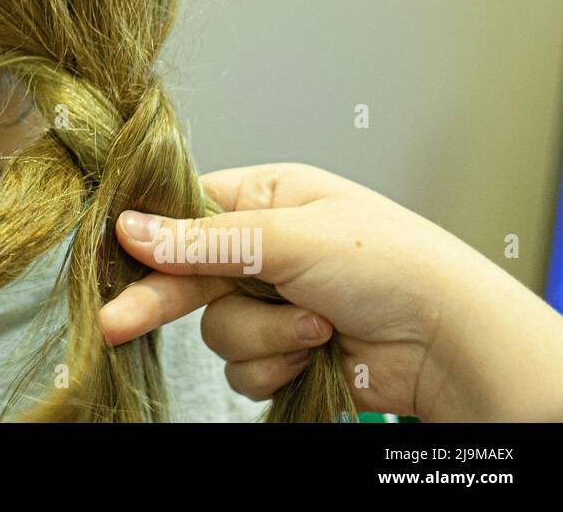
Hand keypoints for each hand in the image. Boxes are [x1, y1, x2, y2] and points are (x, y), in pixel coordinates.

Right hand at [97, 163, 562, 421]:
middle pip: (188, 274)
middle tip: (115, 324)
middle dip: (162, 301)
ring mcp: (275, 301)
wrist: (448, 342)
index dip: (152, 233)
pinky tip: (315, 354)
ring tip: (314, 329)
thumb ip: (203, 240)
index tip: (117, 251)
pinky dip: (276, 364)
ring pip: (216, 328)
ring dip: (262, 335)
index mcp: (269, 198)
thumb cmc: (391, 264)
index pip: (187, 209)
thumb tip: (129, 227)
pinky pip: (243, 365)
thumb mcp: (289, 239)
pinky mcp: (286, 351)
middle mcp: (266, 249)